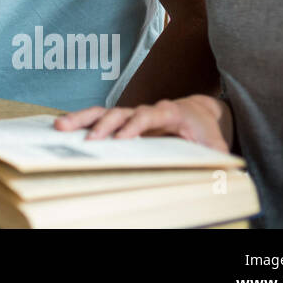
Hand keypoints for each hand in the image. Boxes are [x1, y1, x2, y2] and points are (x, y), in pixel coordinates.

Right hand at [54, 94, 232, 152]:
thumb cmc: (206, 130)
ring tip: (59, 127)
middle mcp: (145, 109)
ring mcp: (131, 113)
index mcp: (169, 112)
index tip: (122, 139)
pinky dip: (81, 122)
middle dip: (102, 125)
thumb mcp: (216, 145)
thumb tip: (223, 174)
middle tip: (88, 141)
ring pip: (103, 112)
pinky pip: (99, 118)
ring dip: (82, 119)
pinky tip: (62, 128)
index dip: (134, 126)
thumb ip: (216, 158)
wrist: (199, 112)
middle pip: (120, 112)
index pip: (148, 116)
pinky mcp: (122, 120)